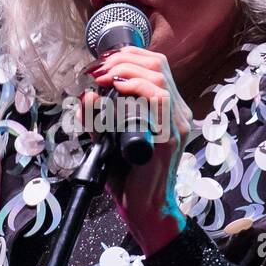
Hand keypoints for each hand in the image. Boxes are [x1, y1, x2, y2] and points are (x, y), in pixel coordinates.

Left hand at [78, 46, 194, 254]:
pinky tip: (119, 87)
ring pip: (159, 76)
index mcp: (168, 109)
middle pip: (158, 63)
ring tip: (104, 76)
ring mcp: (178, 123)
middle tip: (97, 69)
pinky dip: (137, 87)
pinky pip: (160, 99)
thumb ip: (98, 119)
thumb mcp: (107, 139)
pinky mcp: (171, 136)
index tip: (101, 64)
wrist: (143, 208)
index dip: (128, 57)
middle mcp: (177, 112)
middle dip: (123, 58)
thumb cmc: (128, 177)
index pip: (156, 66)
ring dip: (126, 69)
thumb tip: (88, 94)